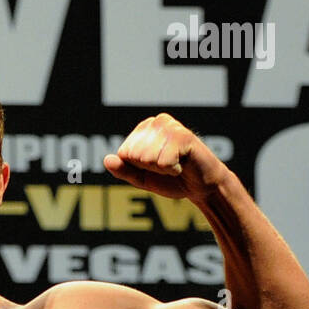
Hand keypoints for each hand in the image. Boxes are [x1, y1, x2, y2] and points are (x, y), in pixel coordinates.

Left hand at [104, 113, 228, 200]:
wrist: (201, 186)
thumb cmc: (172, 180)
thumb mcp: (142, 178)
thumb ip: (124, 170)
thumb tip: (107, 160)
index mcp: (143, 129)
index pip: (124, 153)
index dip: (138, 168)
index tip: (156, 167)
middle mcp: (156, 122)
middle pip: (135, 155)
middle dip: (150, 169)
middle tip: (167, 167)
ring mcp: (170, 126)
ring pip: (148, 158)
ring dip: (163, 170)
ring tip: (176, 164)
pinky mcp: (183, 135)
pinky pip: (163, 161)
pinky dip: (173, 170)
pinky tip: (183, 164)